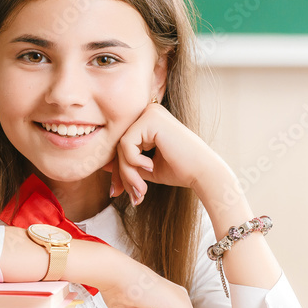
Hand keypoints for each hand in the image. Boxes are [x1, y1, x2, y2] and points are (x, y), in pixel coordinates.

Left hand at [104, 102, 227, 205]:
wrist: (203, 172)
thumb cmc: (180, 170)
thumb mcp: (146, 168)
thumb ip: (128, 163)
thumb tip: (103, 164)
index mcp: (149, 121)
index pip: (123, 144)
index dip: (119, 170)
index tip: (119, 191)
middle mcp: (149, 111)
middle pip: (119, 145)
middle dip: (122, 174)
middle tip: (133, 196)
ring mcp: (150, 113)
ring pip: (120, 146)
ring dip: (127, 172)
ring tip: (142, 189)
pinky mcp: (150, 119)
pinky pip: (126, 144)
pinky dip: (133, 162)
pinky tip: (150, 167)